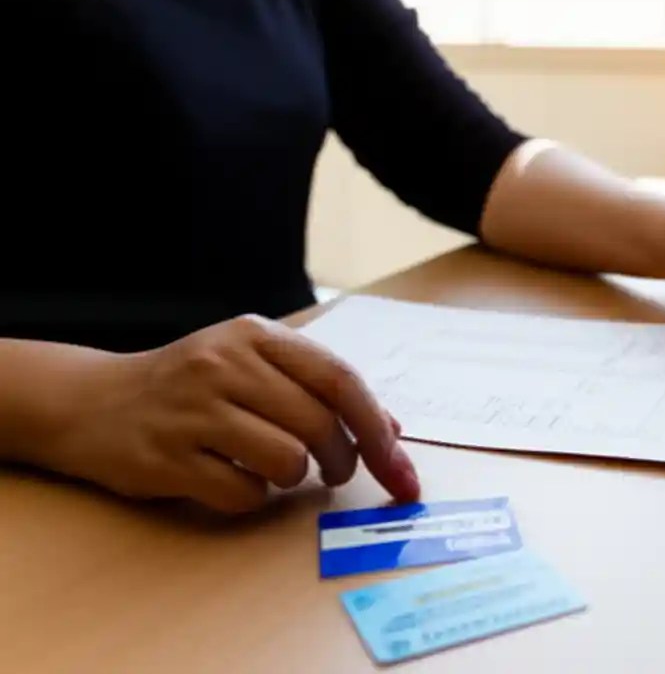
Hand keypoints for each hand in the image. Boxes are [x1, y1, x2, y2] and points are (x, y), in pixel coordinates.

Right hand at [48, 315, 419, 513]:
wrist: (92, 402)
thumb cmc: (192, 387)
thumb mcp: (253, 366)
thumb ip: (319, 388)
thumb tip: (391, 427)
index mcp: (255, 336)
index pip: (340, 379)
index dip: (378, 429)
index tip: (401, 469)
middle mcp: (223, 365)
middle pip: (320, 425)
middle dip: (344, 461)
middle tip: (337, 472)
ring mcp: (192, 411)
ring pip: (288, 461)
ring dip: (295, 479)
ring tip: (274, 468)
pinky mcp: (167, 458)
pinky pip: (244, 494)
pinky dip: (252, 498)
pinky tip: (232, 478)